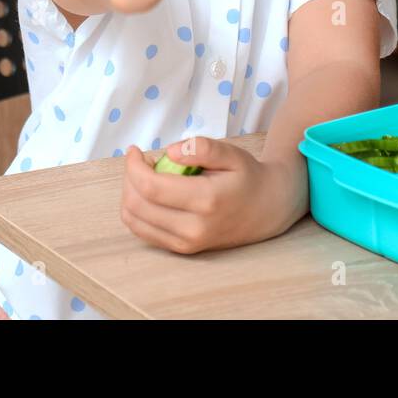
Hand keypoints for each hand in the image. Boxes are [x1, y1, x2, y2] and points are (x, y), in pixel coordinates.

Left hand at [120, 137, 304, 252]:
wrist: (267, 209)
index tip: (136, 151)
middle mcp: (194, 228)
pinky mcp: (182, 249)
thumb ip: (202, 148)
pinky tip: (149, 194)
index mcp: (206, 200)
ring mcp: (187, 243)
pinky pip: (143, 232)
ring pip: (135, 220)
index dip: (134, 166)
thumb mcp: (231, 153)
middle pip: (137, 204)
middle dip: (130, 177)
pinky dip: (137, 211)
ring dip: (130, 194)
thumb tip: (170, 152)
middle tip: (142, 161)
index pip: (150, 186)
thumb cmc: (247, 177)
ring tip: (146, 176)